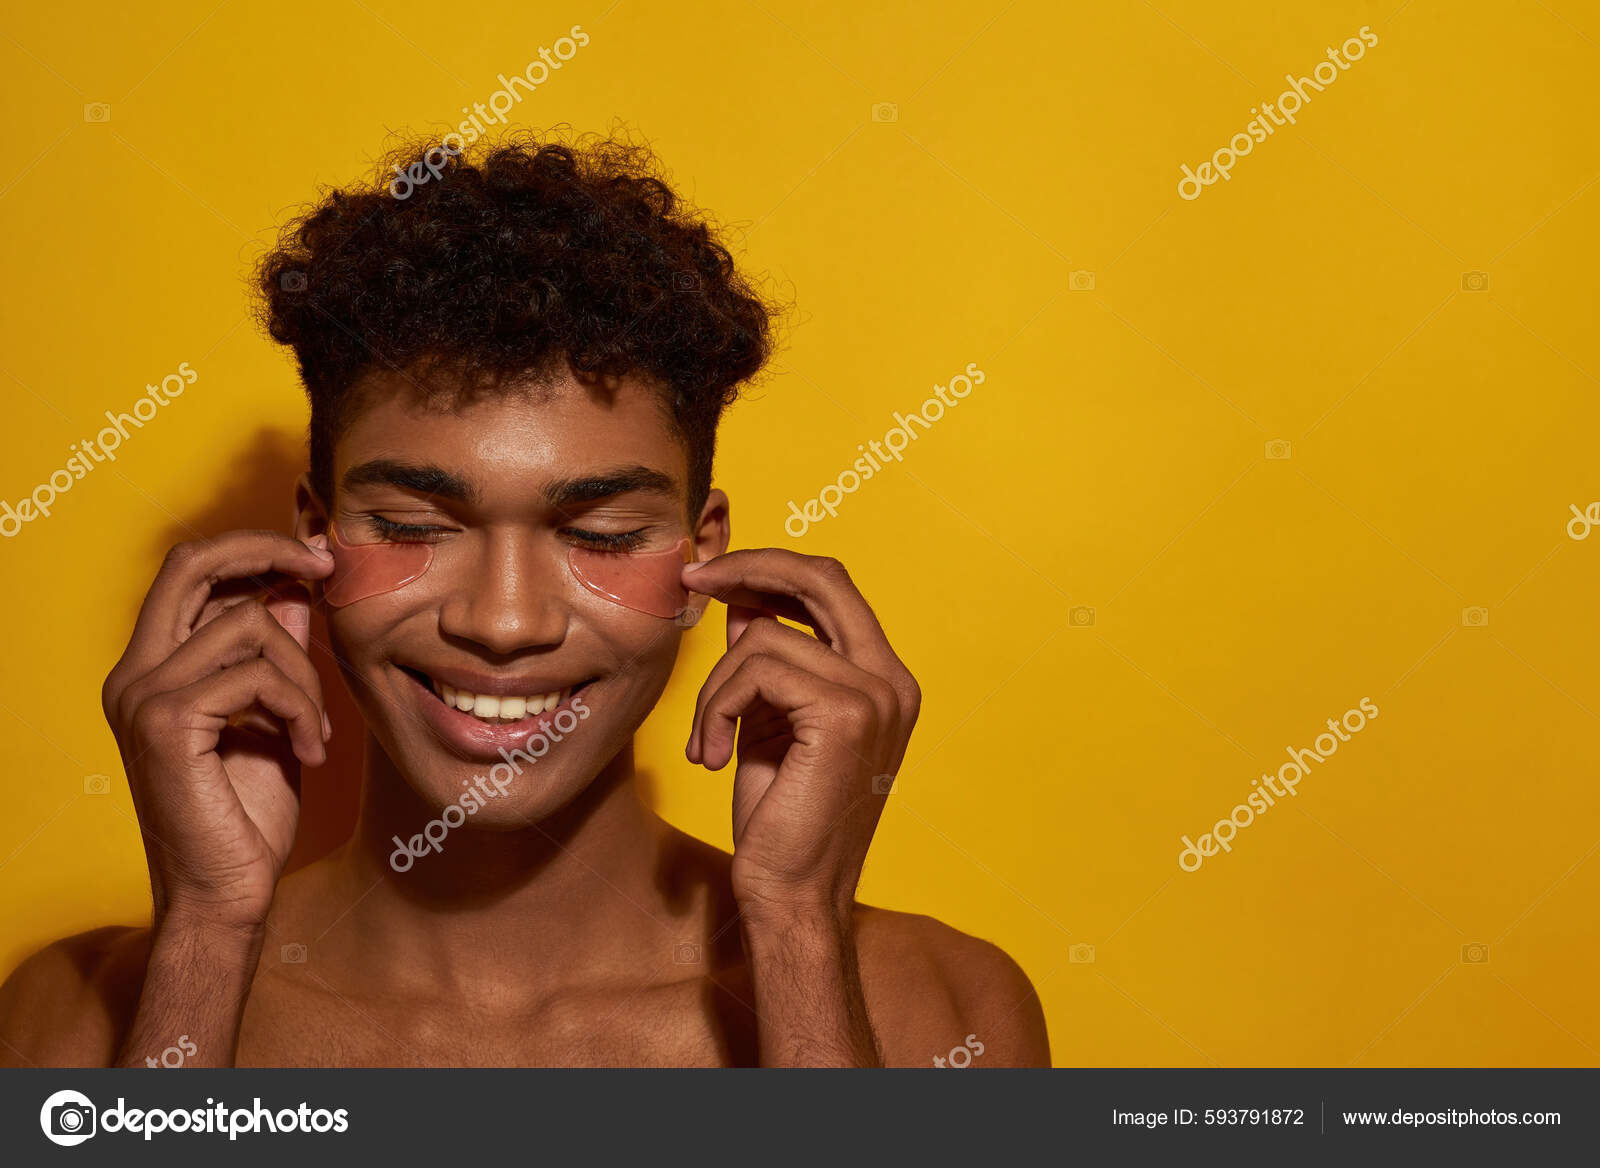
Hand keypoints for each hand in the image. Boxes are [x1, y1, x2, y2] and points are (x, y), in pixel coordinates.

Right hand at [100, 531, 335, 930]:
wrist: (226, 894)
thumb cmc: (248, 815)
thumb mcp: (273, 717)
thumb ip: (273, 654)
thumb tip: (294, 586)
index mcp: (151, 670)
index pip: (188, 570)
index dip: (251, 547)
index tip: (313, 555)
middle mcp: (134, 674)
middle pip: (192, 562)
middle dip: (268, 548)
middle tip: (324, 565)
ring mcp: (143, 696)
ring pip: (249, 624)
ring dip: (305, 673)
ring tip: (315, 728)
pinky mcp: (166, 722)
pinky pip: (256, 675)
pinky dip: (301, 707)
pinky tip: (308, 750)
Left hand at [682, 550, 920, 920]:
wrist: (794, 896)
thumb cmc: (781, 818)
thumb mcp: (769, 721)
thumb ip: (771, 661)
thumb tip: (743, 603)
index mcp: (884, 680)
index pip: (834, 587)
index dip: (773, 567)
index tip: (715, 573)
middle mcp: (891, 681)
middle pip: (823, 577)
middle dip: (750, 566)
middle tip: (694, 577)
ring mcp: (875, 696)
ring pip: (764, 637)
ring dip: (714, 689)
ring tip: (706, 743)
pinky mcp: (844, 715)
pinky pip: (753, 671)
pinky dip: (715, 708)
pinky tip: (712, 757)